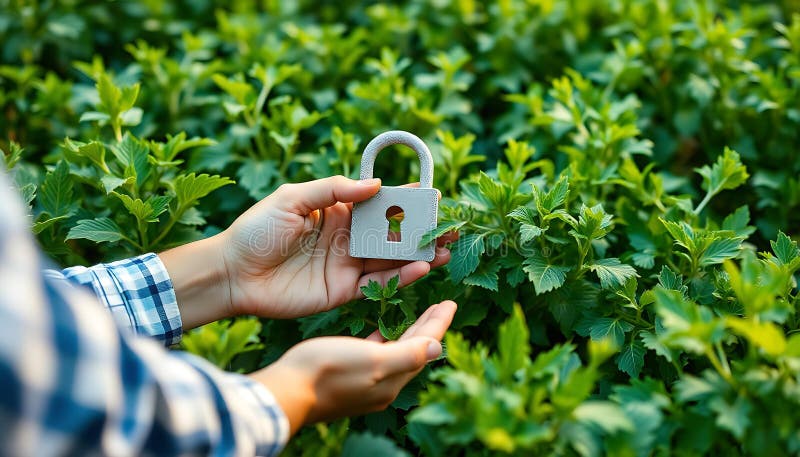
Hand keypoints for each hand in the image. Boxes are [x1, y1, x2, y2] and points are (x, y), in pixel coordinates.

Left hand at [219, 176, 453, 318]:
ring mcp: (346, 265)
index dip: (404, 198)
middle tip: (449, 227)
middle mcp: (347, 237)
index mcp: (336, 211)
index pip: (378, 202)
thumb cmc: (256, 231)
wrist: (233, 274)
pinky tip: (418, 269)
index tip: (431, 194)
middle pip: (391, 233)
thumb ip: (333, 190)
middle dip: (420, 230)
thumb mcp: (292, 199)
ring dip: (417, 255)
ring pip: (390, 260)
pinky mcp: (342, 291)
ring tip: (443, 250)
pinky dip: (399, 278)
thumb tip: (376, 184)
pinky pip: (377, 284)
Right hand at [253, 300, 456, 433]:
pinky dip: (385, 340)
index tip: (450, 302)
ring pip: (397, 352)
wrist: (288, 392)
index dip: (439, 323)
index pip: (425, 346)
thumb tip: (436, 347)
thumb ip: (406, 355)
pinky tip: (382, 331)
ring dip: (409, 332)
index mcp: (393, 378)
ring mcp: (367, 383)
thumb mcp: (372, 360)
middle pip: (414, 349)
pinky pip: (376, 355)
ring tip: (418, 315)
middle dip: (428, 326)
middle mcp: (384, 383)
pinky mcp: (349, 379)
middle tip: (441, 305)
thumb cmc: (328, 371)